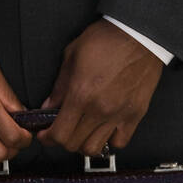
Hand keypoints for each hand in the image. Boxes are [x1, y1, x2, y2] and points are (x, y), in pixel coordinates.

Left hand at [37, 18, 164, 155]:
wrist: (138, 33)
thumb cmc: (105, 39)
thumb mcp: (72, 55)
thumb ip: (59, 86)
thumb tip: (48, 107)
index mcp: (81, 93)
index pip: (59, 133)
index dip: (47, 138)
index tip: (44, 134)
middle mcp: (100, 109)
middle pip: (74, 144)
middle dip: (62, 140)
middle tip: (60, 130)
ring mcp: (119, 114)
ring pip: (95, 148)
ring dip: (83, 143)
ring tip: (80, 131)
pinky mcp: (135, 115)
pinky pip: (119, 142)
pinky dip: (108, 141)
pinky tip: (103, 129)